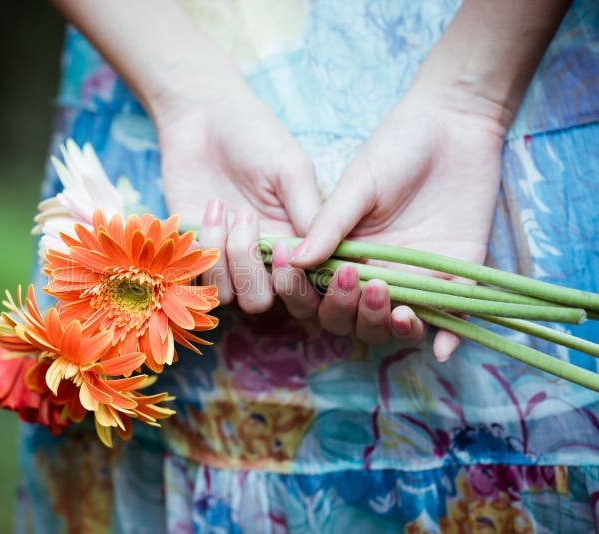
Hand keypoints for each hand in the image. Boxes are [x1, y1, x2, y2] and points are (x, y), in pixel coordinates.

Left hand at [155, 82, 320, 312]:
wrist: (203, 116)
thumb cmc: (255, 134)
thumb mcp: (291, 167)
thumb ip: (307, 211)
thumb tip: (322, 256)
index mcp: (294, 243)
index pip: (303, 288)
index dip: (297, 283)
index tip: (284, 248)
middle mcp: (261, 258)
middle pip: (261, 302)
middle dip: (251, 269)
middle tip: (247, 216)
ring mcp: (225, 258)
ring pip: (226, 295)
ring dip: (222, 255)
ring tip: (222, 206)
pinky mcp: (192, 250)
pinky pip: (193, 278)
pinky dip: (200, 250)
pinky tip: (208, 209)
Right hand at [288, 88, 505, 359]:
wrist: (455, 122)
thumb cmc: (398, 147)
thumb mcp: (358, 184)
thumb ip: (330, 224)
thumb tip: (296, 260)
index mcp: (344, 252)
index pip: (314, 292)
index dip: (301, 292)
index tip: (297, 270)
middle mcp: (375, 272)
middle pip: (349, 318)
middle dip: (345, 310)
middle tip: (355, 279)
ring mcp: (415, 277)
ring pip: (393, 326)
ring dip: (387, 326)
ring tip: (393, 306)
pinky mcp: (457, 274)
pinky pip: (451, 317)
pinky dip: (447, 338)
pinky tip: (442, 347)